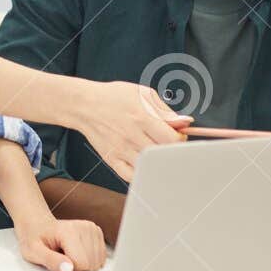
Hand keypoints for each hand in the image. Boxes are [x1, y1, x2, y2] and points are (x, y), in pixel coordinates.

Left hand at [16, 217, 106, 270]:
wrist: (38, 225)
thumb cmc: (35, 238)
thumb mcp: (34, 252)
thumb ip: (51, 261)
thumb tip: (68, 270)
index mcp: (69, 231)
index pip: (82, 264)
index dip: (69, 269)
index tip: (58, 261)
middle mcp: (84, 227)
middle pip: (92, 264)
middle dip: (77, 268)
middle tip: (62, 258)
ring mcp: (92, 228)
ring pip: (98, 262)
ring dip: (84, 264)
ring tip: (68, 254)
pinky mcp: (97, 232)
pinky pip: (101, 258)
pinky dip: (90, 260)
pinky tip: (77, 252)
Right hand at [73, 81, 189, 182]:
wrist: (84, 105)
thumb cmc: (113, 97)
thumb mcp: (142, 94)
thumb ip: (165, 110)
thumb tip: (185, 122)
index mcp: (141, 117)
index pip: (172, 139)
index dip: (181, 139)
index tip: (178, 135)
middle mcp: (131, 136)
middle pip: (163, 154)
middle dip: (171, 149)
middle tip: (168, 143)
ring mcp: (121, 150)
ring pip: (150, 166)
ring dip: (158, 161)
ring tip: (157, 152)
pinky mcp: (112, 160)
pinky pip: (132, 176)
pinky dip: (142, 173)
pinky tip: (145, 163)